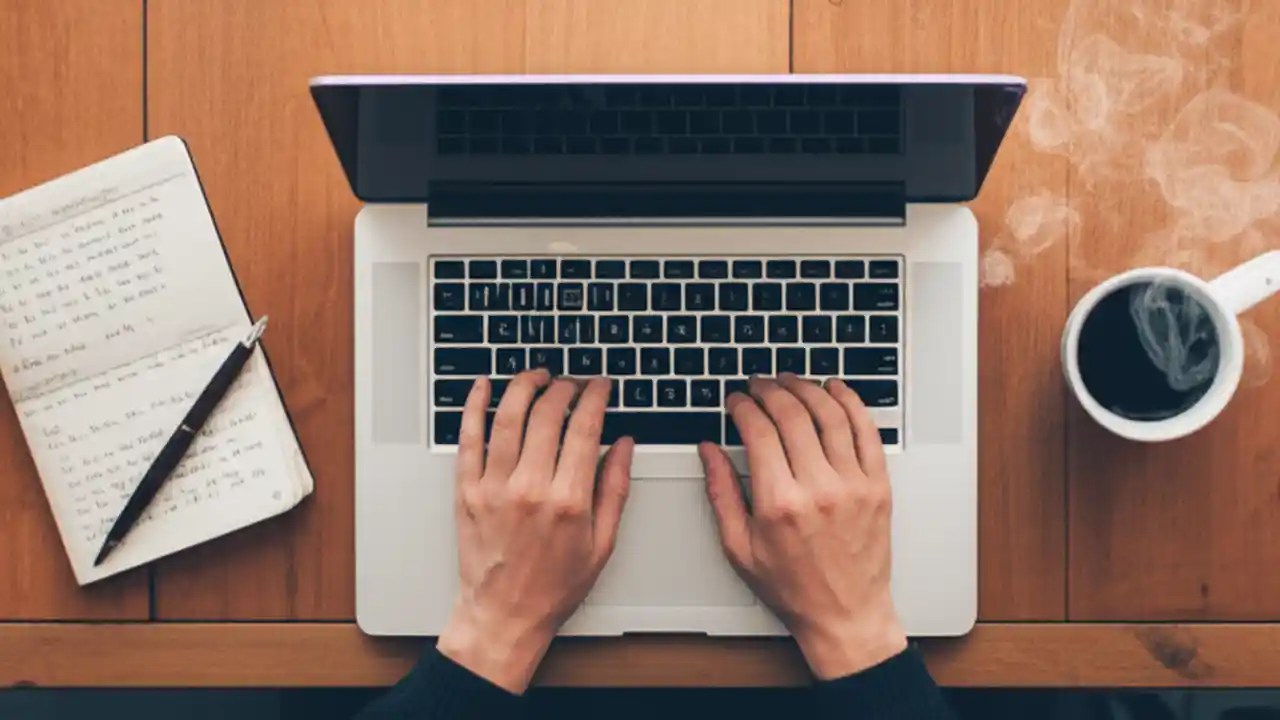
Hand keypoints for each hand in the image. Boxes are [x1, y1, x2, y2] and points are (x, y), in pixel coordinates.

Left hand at [437, 371, 633, 692]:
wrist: (503, 616)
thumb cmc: (553, 587)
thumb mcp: (602, 543)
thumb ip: (615, 488)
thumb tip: (624, 445)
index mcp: (569, 500)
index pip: (585, 428)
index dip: (595, 397)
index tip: (600, 385)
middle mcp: (530, 488)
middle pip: (548, 414)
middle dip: (565, 387)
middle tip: (573, 382)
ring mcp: (494, 487)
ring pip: (508, 416)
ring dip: (525, 385)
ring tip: (538, 376)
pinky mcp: (467, 491)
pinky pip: (468, 438)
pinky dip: (474, 406)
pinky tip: (482, 386)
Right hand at [699, 374, 906, 679]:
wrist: (846, 614)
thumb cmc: (793, 587)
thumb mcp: (739, 547)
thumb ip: (722, 493)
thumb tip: (709, 451)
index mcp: (779, 503)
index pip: (758, 431)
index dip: (743, 406)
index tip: (736, 400)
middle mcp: (818, 489)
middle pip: (793, 415)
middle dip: (770, 390)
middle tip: (759, 384)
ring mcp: (853, 485)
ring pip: (830, 415)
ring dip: (807, 388)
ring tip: (791, 380)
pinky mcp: (878, 486)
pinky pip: (867, 432)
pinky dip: (851, 403)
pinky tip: (836, 390)